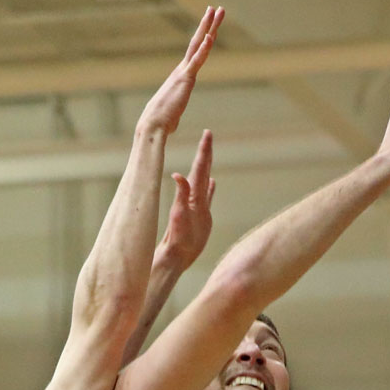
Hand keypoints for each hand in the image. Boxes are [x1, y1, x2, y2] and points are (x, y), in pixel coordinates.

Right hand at [137, 6, 222, 136]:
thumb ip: (174, 111)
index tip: (210, 26)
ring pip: (199, 45)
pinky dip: (204, 48)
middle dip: (208, 24)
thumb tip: (171, 121)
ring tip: (216, 10)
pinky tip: (211, 36)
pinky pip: (197, 60)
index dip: (203, 38)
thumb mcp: (171, 115)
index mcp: (180, 76)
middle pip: (197, 42)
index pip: (195, 53)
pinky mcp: (185, 79)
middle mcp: (181, 70)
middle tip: (216, 8)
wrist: (153, 126)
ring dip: (209, 27)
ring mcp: (183, 72)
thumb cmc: (160, 123)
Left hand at [156, 129, 214, 269]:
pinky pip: (208, 197)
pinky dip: (211, 188)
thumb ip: (180, 195)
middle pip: (202, 170)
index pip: (199, 168)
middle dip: (206, 152)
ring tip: (209, 154)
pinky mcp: (202, 216)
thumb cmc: (178, 238)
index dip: (204, 151)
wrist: (178, 255)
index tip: (207, 134)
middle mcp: (195, 197)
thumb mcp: (180, 216)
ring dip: (207, 167)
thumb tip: (176, 175)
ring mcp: (198, 206)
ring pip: (204, 181)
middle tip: (208, 135)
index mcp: (192, 195)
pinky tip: (212, 182)